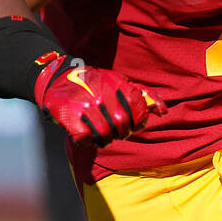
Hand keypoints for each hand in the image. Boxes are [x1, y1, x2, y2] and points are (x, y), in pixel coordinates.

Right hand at [34, 55, 166, 146]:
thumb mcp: (119, 81)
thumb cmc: (95, 83)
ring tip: (101, 135)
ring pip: (105, 135)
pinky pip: (86, 138)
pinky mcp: (71, 116)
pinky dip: (86, 141)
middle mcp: (103, 94)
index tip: (133, 126)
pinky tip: (85, 135)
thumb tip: (163, 111)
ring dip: (105, 139)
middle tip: (115, 132)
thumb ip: (143, 94)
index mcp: (117, 84)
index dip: (138, 122)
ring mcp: (87, 106)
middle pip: (122, 126)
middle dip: (121, 133)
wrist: (58, 79)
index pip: (137, 110)